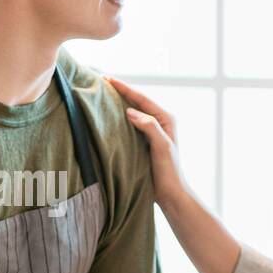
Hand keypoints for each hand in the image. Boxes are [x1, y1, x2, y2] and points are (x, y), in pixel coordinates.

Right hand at [105, 76, 188, 209]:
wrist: (171, 193)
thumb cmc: (169, 171)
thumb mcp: (162, 147)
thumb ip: (149, 127)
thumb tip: (130, 111)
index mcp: (166, 119)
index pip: (141, 98)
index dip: (124, 87)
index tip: (107, 78)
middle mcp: (159, 122)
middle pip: (137, 101)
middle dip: (121, 90)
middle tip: (102, 80)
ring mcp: (151, 132)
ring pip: (132, 111)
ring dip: (118, 102)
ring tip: (103, 94)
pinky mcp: (144, 142)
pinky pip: (129, 124)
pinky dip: (118, 117)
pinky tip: (108, 116)